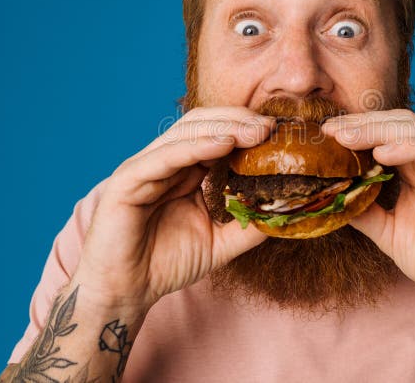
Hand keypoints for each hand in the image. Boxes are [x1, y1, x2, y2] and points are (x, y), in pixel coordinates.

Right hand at [71, 107, 273, 310]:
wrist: (126, 292)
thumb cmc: (167, 263)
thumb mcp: (221, 242)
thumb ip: (250, 224)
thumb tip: (288, 210)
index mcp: (187, 169)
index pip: (218, 133)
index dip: (248, 129)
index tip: (280, 134)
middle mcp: (166, 161)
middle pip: (204, 124)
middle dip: (239, 121)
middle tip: (271, 127)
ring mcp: (146, 167)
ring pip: (185, 133)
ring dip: (223, 128)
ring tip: (254, 132)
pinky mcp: (128, 181)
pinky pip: (163, 157)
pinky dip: (194, 147)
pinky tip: (223, 144)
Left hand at [323, 110, 414, 313]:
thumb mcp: (387, 231)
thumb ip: (363, 209)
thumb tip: (329, 195)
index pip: (387, 133)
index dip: (357, 129)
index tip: (325, 135)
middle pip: (400, 124)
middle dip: (363, 124)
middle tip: (331, 131)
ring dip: (379, 131)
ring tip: (348, 138)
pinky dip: (410, 147)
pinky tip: (383, 153)